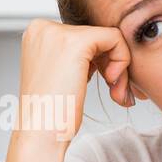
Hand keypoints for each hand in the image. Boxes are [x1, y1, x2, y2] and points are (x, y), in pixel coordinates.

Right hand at [17, 19, 139, 141]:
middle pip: (98, 36)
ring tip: (116, 93)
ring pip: (109, 37)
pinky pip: (115, 38)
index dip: (102, 62)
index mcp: (38, 33)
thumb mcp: (63, 74)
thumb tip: (105, 49)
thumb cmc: (53, 113)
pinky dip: (123, 61)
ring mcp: (56, 32)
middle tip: (116, 93)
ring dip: (119, 68)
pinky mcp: (76, 42)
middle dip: (113, 66)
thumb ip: (79, 57)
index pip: (85, 36)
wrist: (41, 133)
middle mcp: (43, 27)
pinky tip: (114, 83)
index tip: (106, 85)